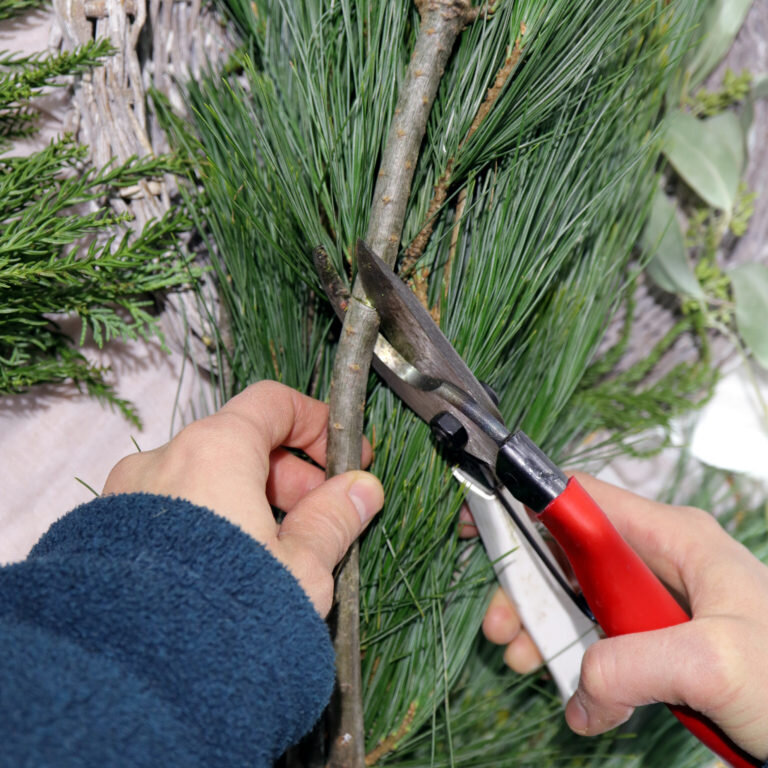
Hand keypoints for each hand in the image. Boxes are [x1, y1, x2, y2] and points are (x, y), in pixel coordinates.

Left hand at [103, 380, 383, 617]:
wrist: (135, 688)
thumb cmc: (224, 618)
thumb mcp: (301, 568)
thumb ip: (334, 518)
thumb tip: (361, 489)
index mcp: (214, 450)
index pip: (273, 403)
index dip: (318, 424)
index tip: (344, 458)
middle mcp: (163, 460)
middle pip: (240, 441)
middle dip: (289, 475)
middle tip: (319, 515)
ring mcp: (129, 497)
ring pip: (205, 478)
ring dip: (249, 501)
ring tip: (276, 555)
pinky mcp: (108, 535)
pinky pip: (172, 510)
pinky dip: (209, 522)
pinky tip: (228, 572)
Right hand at [476, 472, 767, 759]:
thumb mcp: (715, 663)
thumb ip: (633, 664)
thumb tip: (578, 687)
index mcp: (673, 537)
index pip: (583, 500)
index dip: (526, 503)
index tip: (481, 522)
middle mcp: (658, 563)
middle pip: (568, 557)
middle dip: (530, 592)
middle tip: (504, 629)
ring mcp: (656, 605)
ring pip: (579, 605)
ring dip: (551, 637)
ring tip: (529, 665)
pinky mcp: (658, 644)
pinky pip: (602, 648)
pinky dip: (583, 673)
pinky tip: (585, 702)